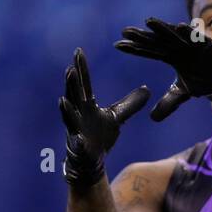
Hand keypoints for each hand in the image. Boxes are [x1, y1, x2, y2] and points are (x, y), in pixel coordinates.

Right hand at [58, 48, 149, 188]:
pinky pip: (73, 137)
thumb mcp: (117, 117)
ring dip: (66, 106)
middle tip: (70, 68)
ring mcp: (75, 129)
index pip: (84, 84)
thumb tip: (147, 89)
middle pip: (74, 95)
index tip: (78, 51)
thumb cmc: (100, 136)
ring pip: (69, 114)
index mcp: (87, 105)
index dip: (81, 68)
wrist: (91, 160)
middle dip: (71, 82)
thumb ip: (130, 103)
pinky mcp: (77, 144)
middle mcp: (78, 114)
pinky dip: (71, 132)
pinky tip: (71, 126)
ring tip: (64, 97)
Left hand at [115, 17, 211, 120]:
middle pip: (156, 40)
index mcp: (170, 56)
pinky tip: (181, 27)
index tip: (117, 46)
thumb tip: (152, 118)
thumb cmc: (204, 78)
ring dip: (162, 28)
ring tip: (149, 21)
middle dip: (142, 36)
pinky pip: (197, 37)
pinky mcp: (206, 44)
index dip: (134, 48)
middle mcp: (177, 47)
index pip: (148, 50)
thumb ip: (168, 103)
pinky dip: (190, 33)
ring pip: (173, 34)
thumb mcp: (183, 92)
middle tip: (124, 31)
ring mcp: (191, 44)